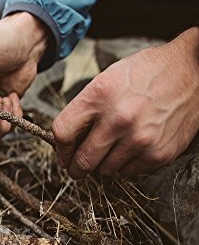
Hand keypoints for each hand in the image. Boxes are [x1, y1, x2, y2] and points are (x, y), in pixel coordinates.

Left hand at [53, 27, 198, 178]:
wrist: (192, 72)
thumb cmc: (146, 73)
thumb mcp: (106, 79)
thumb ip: (84, 109)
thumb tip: (68, 140)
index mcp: (99, 96)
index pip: (63, 133)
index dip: (59, 148)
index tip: (62, 153)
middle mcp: (118, 119)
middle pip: (82, 160)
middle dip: (75, 168)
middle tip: (76, 168)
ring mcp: (139, 139)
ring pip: (104, 170)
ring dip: (102, 165)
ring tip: (110, 150)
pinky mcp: (158, 154)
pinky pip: (128, 173)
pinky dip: (125, 166)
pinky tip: (130, 148)